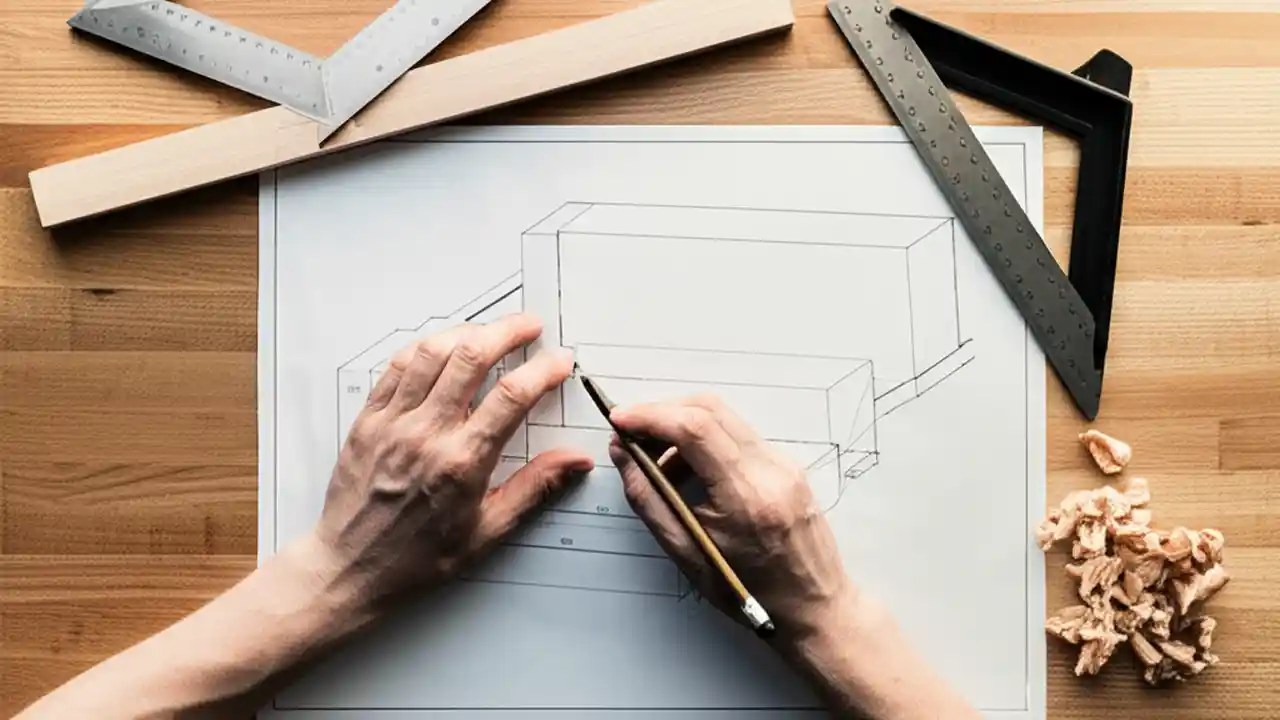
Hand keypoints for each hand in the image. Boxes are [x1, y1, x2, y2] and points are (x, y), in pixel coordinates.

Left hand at [316, 314, 592, 607]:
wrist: (350, 570)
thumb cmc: (416, 559)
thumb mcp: (487, 532)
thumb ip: (534, 488)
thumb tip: (574, 462)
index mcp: (461, 463)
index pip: (511, 397)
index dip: (542, 370)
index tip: (559, 361)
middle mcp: (425, 434)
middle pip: (471, 357)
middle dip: (507, 332)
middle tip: (529, 326)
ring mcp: (393, 423)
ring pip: (432, 352)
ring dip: (466, 332)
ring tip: (489, 331)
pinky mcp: (368, 420)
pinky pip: (397, 367)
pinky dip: (425, 348)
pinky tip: (442, 347)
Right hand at [608, 394, 853, 643]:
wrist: (813, 606)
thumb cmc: (750, 592)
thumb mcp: (686, 554)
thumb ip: (648, 500)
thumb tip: (623, 454)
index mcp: (746, 496)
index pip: (695, 429)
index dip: (651, 416)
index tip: (620, 420)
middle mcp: (771, 469)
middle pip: (710, 409)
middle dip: (663, 412)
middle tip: (634, 434)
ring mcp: (785, 463)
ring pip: (725, 418)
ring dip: (683, 428)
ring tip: (660, 464)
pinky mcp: (789, 465)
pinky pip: (739, 436)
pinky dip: (707, 442)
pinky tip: (691, 473)